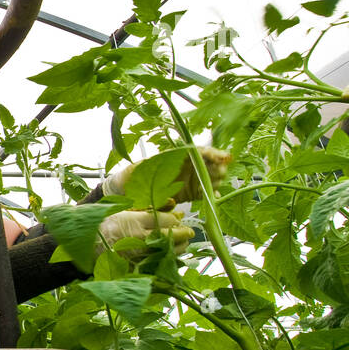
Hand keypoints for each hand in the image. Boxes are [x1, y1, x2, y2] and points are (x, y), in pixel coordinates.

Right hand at [98, 209, 193, 258]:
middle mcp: (139, 238)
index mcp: (135, 222)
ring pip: (168, 251)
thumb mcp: (124, 210)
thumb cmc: (103, 224)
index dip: (176, 219)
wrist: (85, 245)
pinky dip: (167, 260)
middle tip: (189, 232)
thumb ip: (147, 208)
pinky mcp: (136, 267)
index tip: (179, 218)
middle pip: (171, 235)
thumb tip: (172, 205)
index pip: (166, 220)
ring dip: (179, 247)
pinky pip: (158, 264)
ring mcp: (138, 255)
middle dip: (184, 234)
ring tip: (182, 244)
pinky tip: (170, 256)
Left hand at [101, 147, 231, 204]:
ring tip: (214, 186)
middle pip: (209, 164)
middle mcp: (186, 166)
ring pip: (209, 178)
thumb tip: (169, 160)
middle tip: (219, 174)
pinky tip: (213, 198)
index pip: (199, 152)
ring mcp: (189, 180)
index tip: (224, 157)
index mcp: (176, 156)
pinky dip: (210, 196)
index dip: (214, 153)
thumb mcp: (141, 168)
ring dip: (215, 181)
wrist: (124, 192)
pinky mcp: (189, 194)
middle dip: (217, 168)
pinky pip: (203, 194)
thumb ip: (154, 167)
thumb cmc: (130, 176)